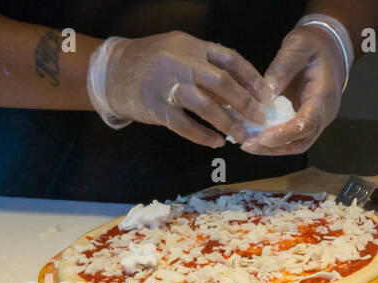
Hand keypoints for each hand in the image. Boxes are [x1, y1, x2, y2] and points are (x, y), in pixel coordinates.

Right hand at [95, 32, 272, 146]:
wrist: (110, 71)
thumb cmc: (152, 64)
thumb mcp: (179, 52)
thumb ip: (206, 66)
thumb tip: (240, 93)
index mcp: (191, 45)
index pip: (229, 58)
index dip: (252, 77)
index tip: (267, 95)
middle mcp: (180, 61)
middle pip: (222, 82)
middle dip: (246, 102)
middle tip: (260, 118)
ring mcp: (167, 84)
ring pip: (206, 106)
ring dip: (228, 123)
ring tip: (242, 136)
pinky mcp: (156, 107)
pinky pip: (185, 125)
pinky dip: (203, 136)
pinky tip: (217, 141)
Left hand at [242, 17, 349, 155]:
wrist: (330, 49)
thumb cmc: (314, 46)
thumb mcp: (297, 48)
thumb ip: (281, 69)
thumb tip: (264, 92)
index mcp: (323, 96)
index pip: (307, 123)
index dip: (284, 134)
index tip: (262, 137)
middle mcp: (323, 114)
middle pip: (301, 141)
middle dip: (274, 147)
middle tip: (247, 144)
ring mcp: (317, 120)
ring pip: (297, 144)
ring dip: (272, 148)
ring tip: (247, 144)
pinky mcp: (308, 121)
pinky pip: (293, 137)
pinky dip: (274, 141)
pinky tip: (255, 137)